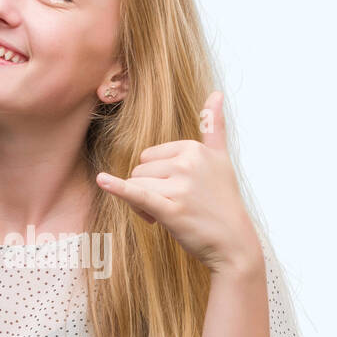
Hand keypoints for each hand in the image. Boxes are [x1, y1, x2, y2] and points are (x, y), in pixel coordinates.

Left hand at [95, 90, 262, 275]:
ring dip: (142, 205)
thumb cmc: (223, 202)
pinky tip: (102, 180)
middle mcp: (187, 164)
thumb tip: (216, 92)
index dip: (155, 176)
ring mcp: (179, 187)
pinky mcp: (171, 210)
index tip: (175, 191)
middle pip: (139, 170)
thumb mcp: (221, 159)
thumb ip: (214, 126)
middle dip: (148, 190)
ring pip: (136, 186)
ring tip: (168, 216)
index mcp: (193, 149)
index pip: (149, 155)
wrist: (234, 243)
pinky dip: (118, 188)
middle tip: (171, 207)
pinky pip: (137, 194)